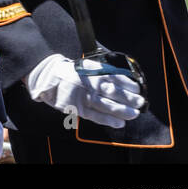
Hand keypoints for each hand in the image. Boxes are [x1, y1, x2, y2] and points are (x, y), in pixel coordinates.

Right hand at [25, 54, 144, 127]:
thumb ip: (102, 71)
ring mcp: (83, 96)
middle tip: (140, 102)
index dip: (128, 84)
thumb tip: (125, 79)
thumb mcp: (85, 65)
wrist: (46, 76)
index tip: (137, 88)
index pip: (114, 77)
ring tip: (134, 113)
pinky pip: (95, 116)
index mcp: (91, 71)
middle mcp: (88, 83)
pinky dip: (108, 120)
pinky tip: (119, 123)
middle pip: (113, 92)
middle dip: (129, 98)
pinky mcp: (77, 108)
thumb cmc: (70, 71)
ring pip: (106, 105)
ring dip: (122, 111)